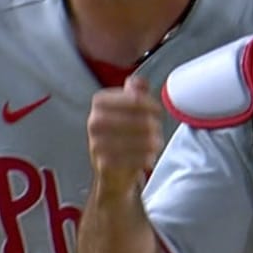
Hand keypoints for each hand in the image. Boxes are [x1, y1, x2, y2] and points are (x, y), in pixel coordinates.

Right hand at [86, 74, 164, 192]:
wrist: (112, 170)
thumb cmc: (123, 134)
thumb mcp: (129, 109)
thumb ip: (136, 92)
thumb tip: (140, 81)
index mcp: (100, 102)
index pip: (130, 98)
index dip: (147, 103)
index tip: (158, 111)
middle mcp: (94, 122)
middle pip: (130, 119)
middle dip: (149, 124)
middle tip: (158, 129)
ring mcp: (96, 143)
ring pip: (129, 140)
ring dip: (148, 142)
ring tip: (157, 143)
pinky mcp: (102, 163)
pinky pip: (126, 159)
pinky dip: (141, 158)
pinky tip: (149, 157)